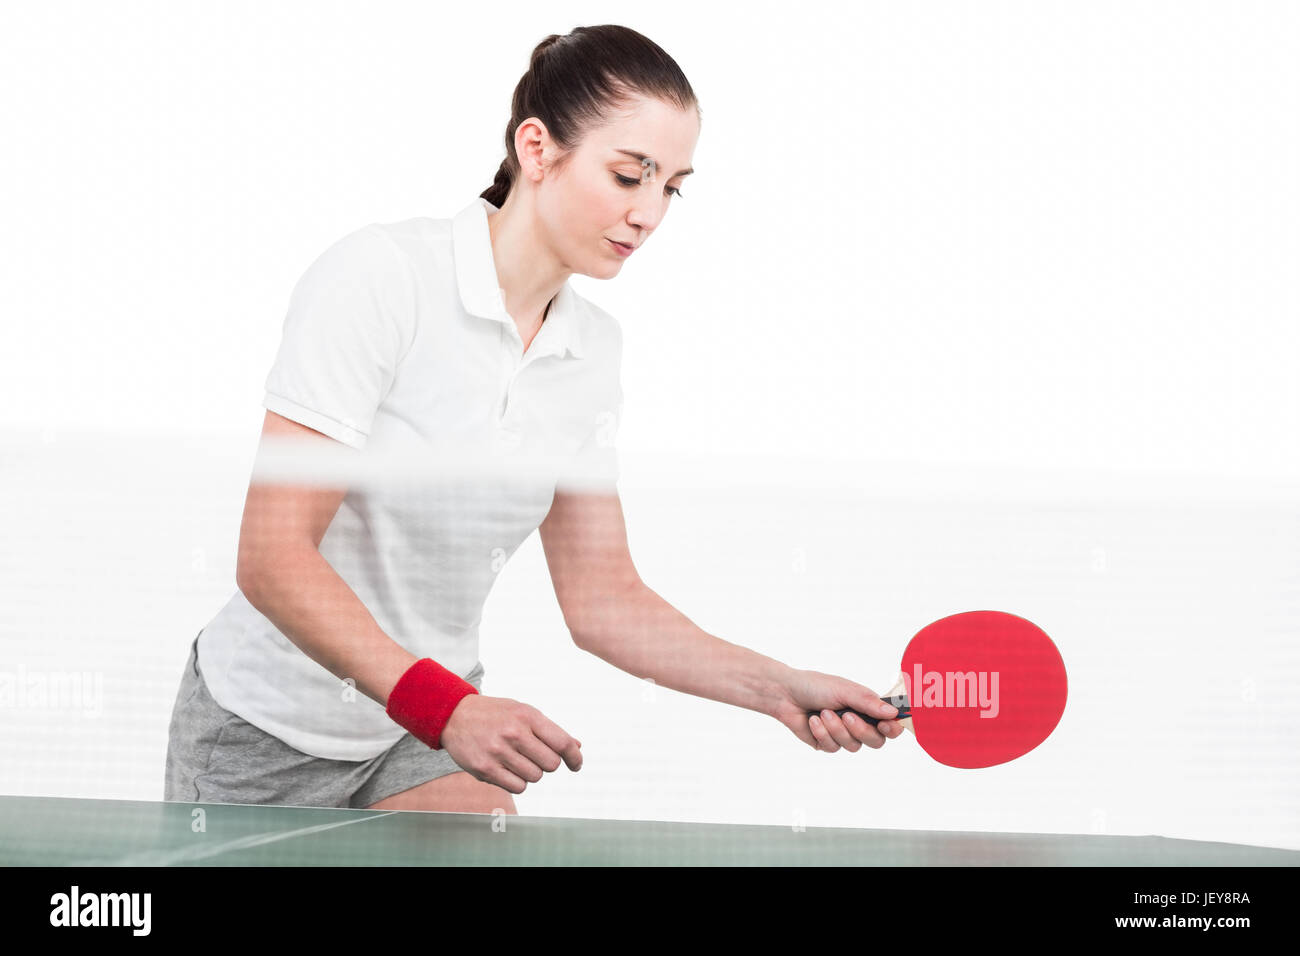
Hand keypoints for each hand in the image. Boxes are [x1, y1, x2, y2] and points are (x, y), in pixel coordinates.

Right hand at [439, 694, 582, 793]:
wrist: (454, 715)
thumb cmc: (495, 714)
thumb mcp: (523, 712)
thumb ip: (550, 730)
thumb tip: (577, 747)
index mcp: (527, 716)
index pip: (562, 742)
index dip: (574, 757)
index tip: (576, 765)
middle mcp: (514, 733)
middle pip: (551, 764)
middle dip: (547, 763)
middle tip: (534, 756)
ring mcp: (498, 752)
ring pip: (535, 777)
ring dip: (530, 772)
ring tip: (515, 759)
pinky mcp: (485, 769)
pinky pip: (517, 787)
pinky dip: (517, 782)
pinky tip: (506, 768)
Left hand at [773, 668, 905, 751]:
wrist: (786, 694)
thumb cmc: (816, 686)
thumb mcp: (844, 690)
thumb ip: (868, 703)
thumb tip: (894, 713)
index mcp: (867, 707)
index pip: (890, 724)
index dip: (893, 728)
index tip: (886, 725)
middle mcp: (858, 722)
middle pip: (876, 741)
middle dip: (861, 731)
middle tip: (847, 716)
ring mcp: (843, 735)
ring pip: (853, 746)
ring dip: (837, 729)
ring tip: (823, 713)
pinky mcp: (827, 743)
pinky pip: (833, 747)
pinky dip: (822, 733)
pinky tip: (812, 720)